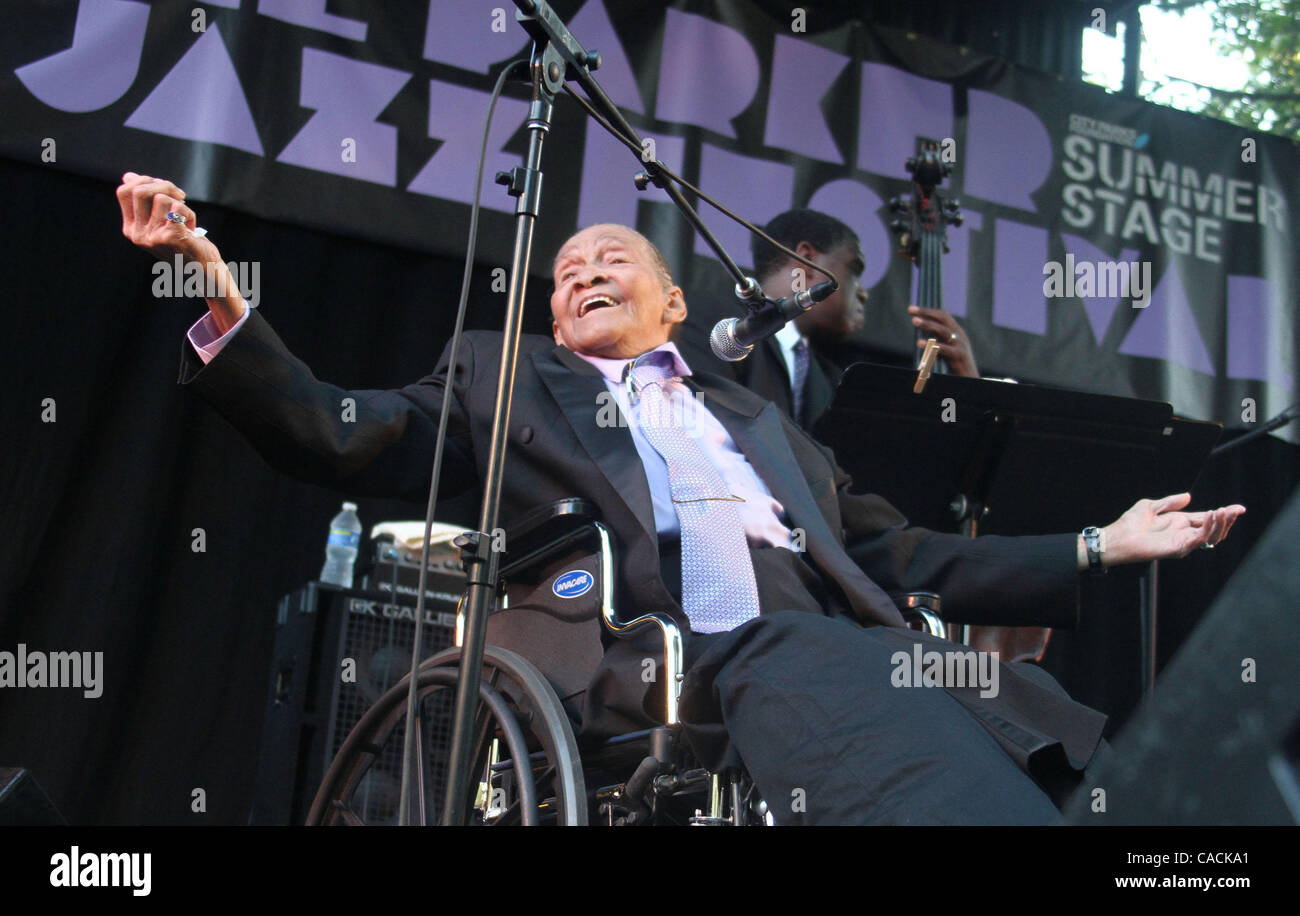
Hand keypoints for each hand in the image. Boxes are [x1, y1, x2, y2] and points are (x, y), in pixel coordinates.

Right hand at [116, 172, 243, 332]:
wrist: (202, 269)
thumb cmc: (183, 242)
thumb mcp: (160, 220)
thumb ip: (146, 200)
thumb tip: (128, 176)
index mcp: (131, 228)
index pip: (124, 191)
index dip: (144, 181)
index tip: (163, 188)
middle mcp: (137, 234)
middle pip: (140, 190)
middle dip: (163, 185)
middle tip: (180, 196)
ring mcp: (152, 236)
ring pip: (161, 198)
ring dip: (180, 202)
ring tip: (186, 218)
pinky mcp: (169, 237)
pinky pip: (177, 209)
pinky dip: (189, 214)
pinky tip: (192, 228)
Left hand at [909, 306, 977, 376]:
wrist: (972, 380)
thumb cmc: (957, 366)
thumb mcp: (946, 349)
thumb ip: (937, 340)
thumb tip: (922, 334)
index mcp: (957, 332)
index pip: (943, 316)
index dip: (928, 311)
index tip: (912, 309)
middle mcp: (960, 335)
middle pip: (943, 319)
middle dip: (927, 313)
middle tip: (911, 310)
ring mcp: (960, 345)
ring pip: (943, 331)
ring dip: (928, 324)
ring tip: (914, 321)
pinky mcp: (959, 356)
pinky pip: (944, 349)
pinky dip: (931, 345)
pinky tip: (919, 342)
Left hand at [1093, 493, 1245, 566]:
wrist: (1117, 536)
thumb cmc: (1130, 523)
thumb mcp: (1152, 506)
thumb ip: (1171, 502)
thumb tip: (1188, 496)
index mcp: (1180, 523)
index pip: (1207, 519)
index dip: (1224, 514)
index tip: (1240, 508)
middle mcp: (1184, 534)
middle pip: (1214, 529)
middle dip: (1227, 520)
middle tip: (1235, 510)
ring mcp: (1182, 542)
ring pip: (1211, 536)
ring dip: (1220, 524)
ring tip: (1223, 511)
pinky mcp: (1178, 548)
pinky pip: (1199, 539)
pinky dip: (1207, 528)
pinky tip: (1210, 515)